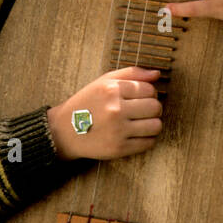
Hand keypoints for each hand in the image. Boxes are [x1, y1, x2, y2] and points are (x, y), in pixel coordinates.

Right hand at [46, 66, 162, 161]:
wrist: (65, 130)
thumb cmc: (87, 103)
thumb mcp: (103, 82)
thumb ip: (131, 73)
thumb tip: (157, 74)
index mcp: (111, 90)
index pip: (149, 89)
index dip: (149, 93)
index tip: (140, 98)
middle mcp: (115, 109)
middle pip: (155, 107)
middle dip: (152, 108)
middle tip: (141, 111)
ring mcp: (117, 130)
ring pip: (156, 126)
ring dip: (152, 124)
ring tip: (140, 123)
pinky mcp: (119, 148)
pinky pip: (149, 143)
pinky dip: (146, 139)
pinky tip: (135, 134)